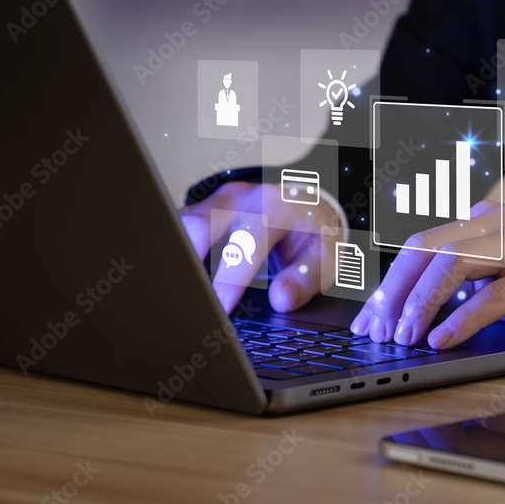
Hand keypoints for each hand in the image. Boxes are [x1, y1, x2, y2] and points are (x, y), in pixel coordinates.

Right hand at [179, 182, 343, 312]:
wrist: (306, 207)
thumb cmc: (313, 232)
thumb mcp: (327, 256)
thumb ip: (307, 279)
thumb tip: (281, 299)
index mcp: (277, 207)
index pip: (248, 242)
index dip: (232, 277)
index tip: (220, 305)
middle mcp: (243, 198)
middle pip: (201, 222)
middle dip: (188, 257)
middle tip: (188, 294)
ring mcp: (218, 201)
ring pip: (183, 223)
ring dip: (179, 255)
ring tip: (179, 290)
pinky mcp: (202, 210)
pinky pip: (179, 228)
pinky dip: (177, 251)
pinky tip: (179, 278)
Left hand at [349, 202, 504, 347]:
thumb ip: (484, 260)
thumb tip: (440, 284)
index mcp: (490, 219)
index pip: (425, 243)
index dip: (392, 279)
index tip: (373, 313)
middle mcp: (500, 225)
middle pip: (426, 250)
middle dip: (393, 291)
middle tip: (375, 328)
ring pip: (449, 268)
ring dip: (418, 304)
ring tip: (401, 336)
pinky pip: (489, 298)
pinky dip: (459, 321)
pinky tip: (440, 341)